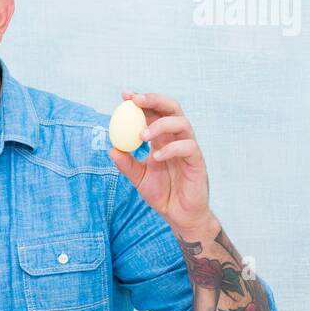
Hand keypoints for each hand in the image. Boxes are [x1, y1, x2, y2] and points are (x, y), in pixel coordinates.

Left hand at [108, 91, 212, 232]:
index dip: (141, 101)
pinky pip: (188, 147)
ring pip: (182, 123)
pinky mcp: (197, 162)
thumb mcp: (138, 178)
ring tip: (142, 136)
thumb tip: (111, 148)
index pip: (154, 112)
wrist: (179, 215)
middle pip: (171, 109)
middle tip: (135, 101)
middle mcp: (176, 139)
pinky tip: (156, 157)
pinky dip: (171, 149)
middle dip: (154, 100)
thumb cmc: (162, 193)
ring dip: (160, 125)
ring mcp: (188, 148)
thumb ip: (126, 164)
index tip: (124, 95)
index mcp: (162, 138)